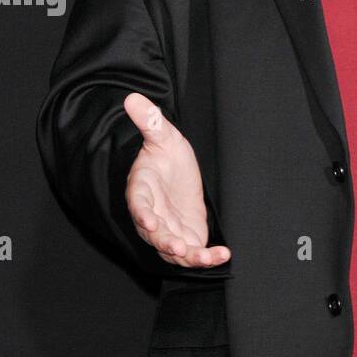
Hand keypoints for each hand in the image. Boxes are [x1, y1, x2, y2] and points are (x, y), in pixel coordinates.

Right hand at [122, 92, 230, 267]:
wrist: (180, 174)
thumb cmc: (167, 157)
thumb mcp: (164, 136)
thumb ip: (150, 122)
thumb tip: (132, 98)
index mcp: (142, 189)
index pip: (138, 203)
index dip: (142, 213)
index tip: (148, 222)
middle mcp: (151, 214)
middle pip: (153, 234)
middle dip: (164, 243)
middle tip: (178, 247)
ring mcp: (167, 230)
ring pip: (172, 250)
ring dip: (186, 257)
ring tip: (202, 257)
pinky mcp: (185, 238)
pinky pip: (193, 253)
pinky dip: (206, 257)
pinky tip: (223, 254)